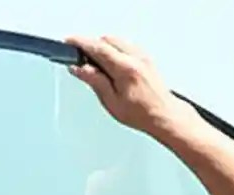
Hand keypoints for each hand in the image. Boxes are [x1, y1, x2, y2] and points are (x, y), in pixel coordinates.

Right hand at [64, 35, 200, 139]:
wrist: (164, 116)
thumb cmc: (142, 114)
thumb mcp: (111, 101)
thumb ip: (95, 80)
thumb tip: (78, 68)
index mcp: (125, 68)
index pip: (97, 47)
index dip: (80, 43)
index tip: (69, 42)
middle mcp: (136, 58)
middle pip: (107, 40)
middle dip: (92, 46)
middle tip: (81, 60)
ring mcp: (142, 56)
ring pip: (116, 41)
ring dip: (104, 48)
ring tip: (96, 66)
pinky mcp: (146, 58)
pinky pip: (126, 45)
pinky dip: (115, 50)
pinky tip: (111, 65)